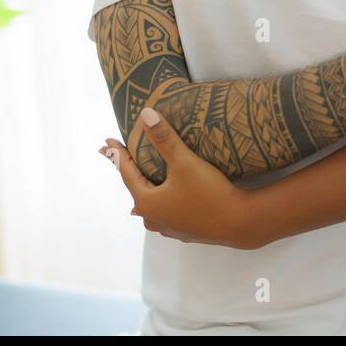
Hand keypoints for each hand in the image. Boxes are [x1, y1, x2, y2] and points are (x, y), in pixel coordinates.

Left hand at [99, 109, 260, 248]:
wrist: (239, 223)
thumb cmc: (209, 193)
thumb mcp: (184, 162)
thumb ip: (164, 139)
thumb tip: (145, 114)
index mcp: (147, 202)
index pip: (126, 173)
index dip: (117, 155)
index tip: (106, 143)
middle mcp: (152, 219)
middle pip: (136, 189)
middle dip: (130, 172)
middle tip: (120, 158)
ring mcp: (168, 228)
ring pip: (151, 205)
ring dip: (147, 190)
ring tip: (144, 180)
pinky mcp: (184, 231)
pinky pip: (166, 213)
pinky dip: (163, 201)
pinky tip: (169, 200)